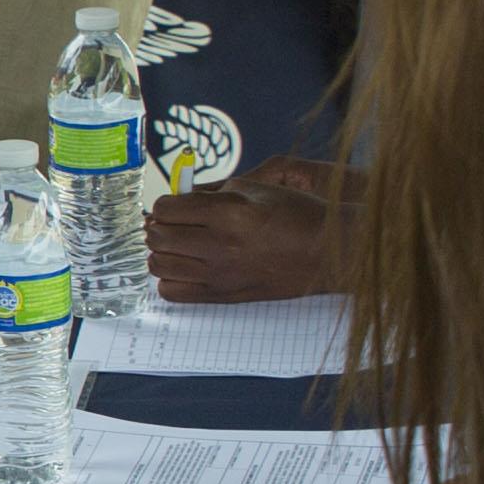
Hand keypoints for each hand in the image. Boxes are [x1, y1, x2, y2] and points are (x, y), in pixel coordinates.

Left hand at [147, 173, 340, 303]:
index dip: (164, 205)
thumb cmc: (294, 215)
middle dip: (157, 227)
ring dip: (161, 252)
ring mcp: (220, 274)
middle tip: (171, 225)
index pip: (165, 209)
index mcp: (228, 213)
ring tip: (176, 246)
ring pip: (159, 266)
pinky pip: (173, 293)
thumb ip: (211, 191)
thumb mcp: (255, 188)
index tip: (173, 206)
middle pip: (157, 237)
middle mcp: (220, 245)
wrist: (325, 252)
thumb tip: (176, 197)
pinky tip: (185, 268)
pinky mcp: (223, 295)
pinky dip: (170, 279)